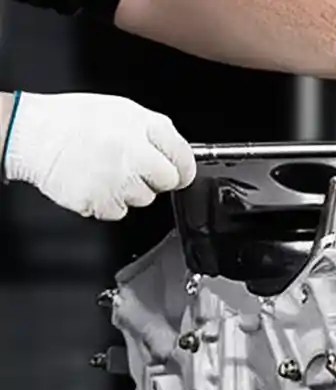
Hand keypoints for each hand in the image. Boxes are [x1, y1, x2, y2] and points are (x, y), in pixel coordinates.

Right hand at [3, 92, 196, 220]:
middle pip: (169, 181)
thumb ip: (154, 133)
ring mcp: (120, 179)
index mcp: (144, 127)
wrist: (32, 134)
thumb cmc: (73, 121)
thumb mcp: (123, 112)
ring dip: (130, 191)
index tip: (177, 170)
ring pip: (144, 198)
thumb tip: (177, 153)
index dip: (181, 166)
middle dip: (157, 179)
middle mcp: (136, 153)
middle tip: (135, 170)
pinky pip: (119, 211)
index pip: (184, 156)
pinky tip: (95, 182)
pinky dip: (109, 202)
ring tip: (106, 171)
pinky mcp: (103, 201)